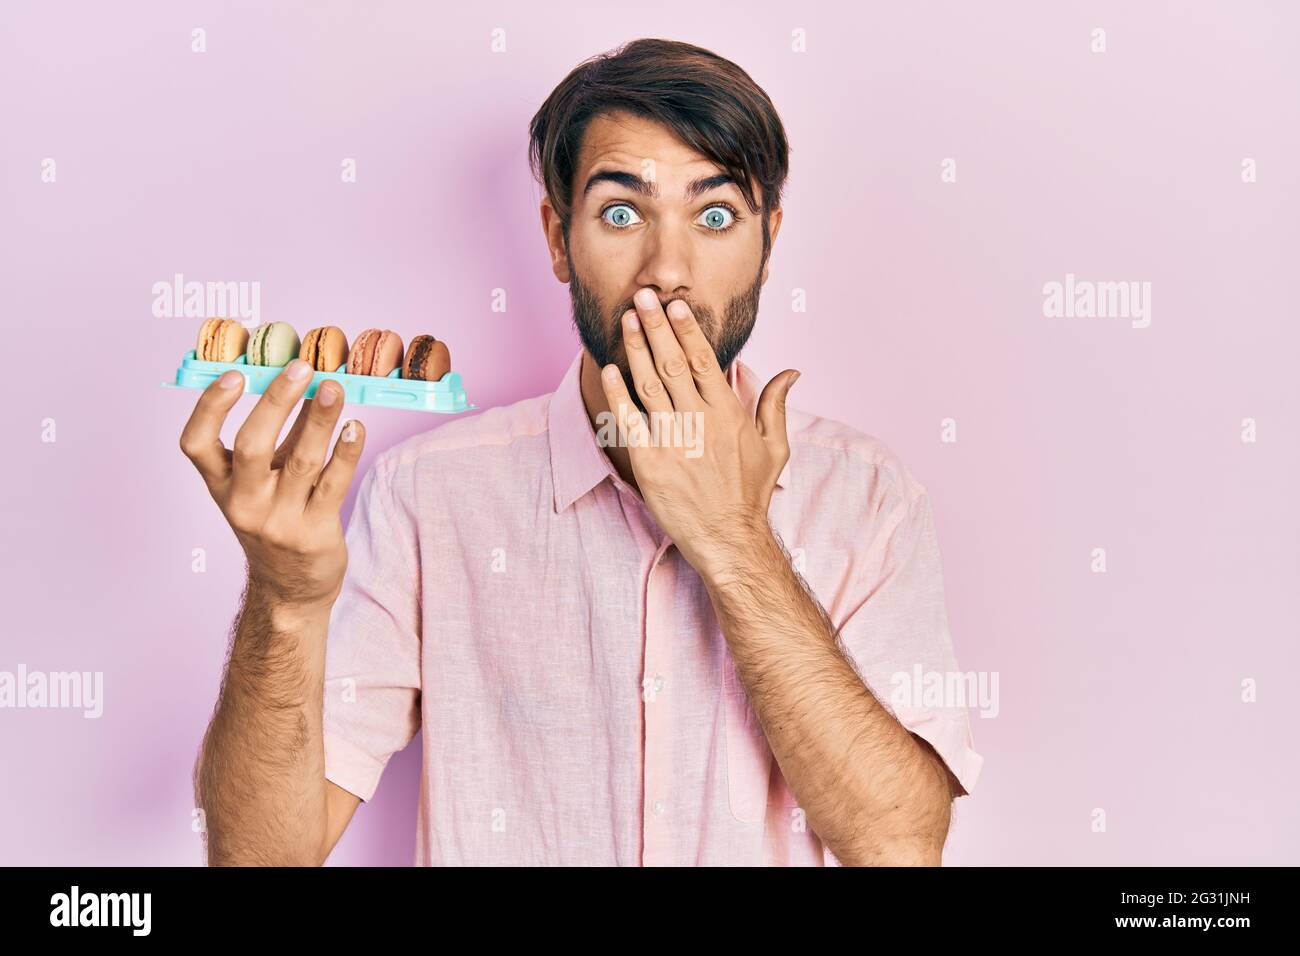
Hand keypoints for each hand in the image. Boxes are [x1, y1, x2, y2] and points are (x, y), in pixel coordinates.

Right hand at [179, 359, 366, 611]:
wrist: (291, 587)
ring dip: (320, 419)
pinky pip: (333, 485)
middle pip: (252, 446)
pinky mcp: (314, 533)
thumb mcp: (265, 480)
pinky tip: (354, 427)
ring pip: (301, 462)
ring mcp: (279, 521)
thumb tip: (305, 379)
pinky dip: (346, 453)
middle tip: (300, 367)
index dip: (210, 407)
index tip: (234, 374)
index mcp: (221, 485)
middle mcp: (244, 503)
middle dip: (276, 401)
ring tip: (335, 386)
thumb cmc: (276, 518)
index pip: (196, 444)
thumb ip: (282, 434)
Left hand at [599, 288, 799, 581]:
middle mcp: (700, 421)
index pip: (704, 361)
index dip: (687, 330)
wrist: (729, 537)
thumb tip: (792, 371)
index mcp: (728, 413)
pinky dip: (618, 393)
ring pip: (650, 384)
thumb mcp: (775, 447)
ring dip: (636, 348)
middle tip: (643, 297)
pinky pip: (630, 421)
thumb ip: (776, 405)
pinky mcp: (650, 462)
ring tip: (626, 320)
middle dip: (657, 326)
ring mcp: (673, 441)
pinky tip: (610, 369)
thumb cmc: (749, 493)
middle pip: (673, 363)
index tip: (675, 306)